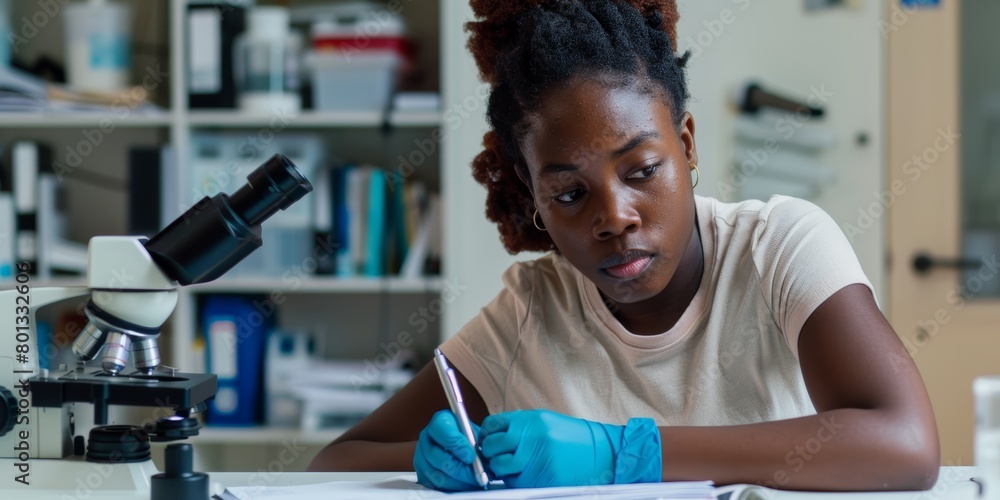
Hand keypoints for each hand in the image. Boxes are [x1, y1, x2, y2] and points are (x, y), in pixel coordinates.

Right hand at [413, 410, 483, 490]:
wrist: (461, 450)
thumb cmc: (470, 441)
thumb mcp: (477, 435)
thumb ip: (478, 442)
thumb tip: (481, 459)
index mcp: (440, 421)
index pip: (442, 429)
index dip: (457, 444)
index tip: (471, 456)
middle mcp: (426, 437)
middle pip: (437, 457)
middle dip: (460, 470)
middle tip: (476, 475)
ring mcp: (420, 456)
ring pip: (435, 475)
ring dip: (457, 482)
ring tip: (472, 482)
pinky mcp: (421, 474)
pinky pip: (433, 486)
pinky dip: (450, 488)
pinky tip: (463, 485)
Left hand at [479, 409, 660, 487]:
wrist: (600, 453)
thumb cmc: (572, 438)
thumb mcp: (545, 421)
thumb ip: (519, 427)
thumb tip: (492, 436)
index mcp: (530, 419)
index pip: (491, 425)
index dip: (486, 435)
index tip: (488, 440)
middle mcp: (531, 436)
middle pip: (492, 446)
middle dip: (490, 454)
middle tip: (496, 457)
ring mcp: (535, 458)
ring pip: (500, 467)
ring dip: (500, 470)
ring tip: (510, 468)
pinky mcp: (540, 478)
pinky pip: (515, 483)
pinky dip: (514, 481)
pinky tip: (525, 475)